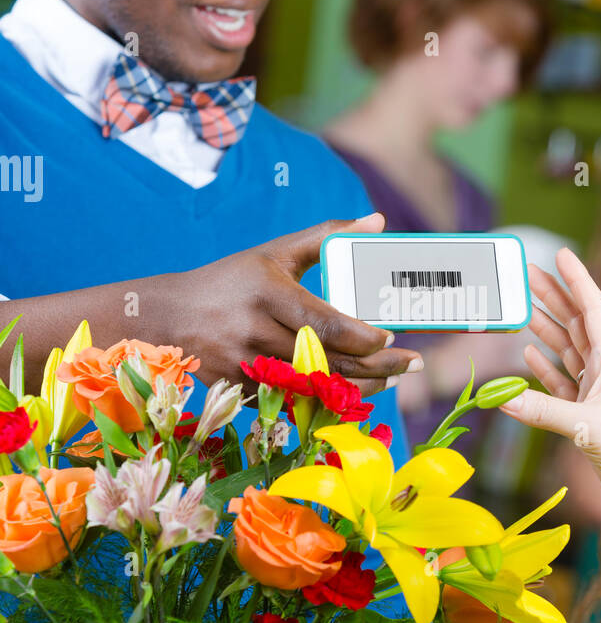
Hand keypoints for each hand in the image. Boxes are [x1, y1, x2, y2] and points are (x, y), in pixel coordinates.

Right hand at [163, 213, 421, 390]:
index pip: (322, 323)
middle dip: (376, 367)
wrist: (167, 317)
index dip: (360, 337)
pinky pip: (291, 400)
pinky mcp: (239, 390)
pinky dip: (324, 398)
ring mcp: (244, 365)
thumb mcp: (274, 252)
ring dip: (358, 387)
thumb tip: (377, 222)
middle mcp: (253, 330)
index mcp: (266, 292)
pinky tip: (353, 391)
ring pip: (312, 386)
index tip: (391, 337)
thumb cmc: (231, 281)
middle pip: (325, 360)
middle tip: (411, 363)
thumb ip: (325, 237)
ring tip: (391, 378)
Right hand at [497, 249, 600, 508]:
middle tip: (528, 273)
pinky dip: (546, 368)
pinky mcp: (589, 415)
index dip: (578, 280)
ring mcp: (598, 393)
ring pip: (569, 351)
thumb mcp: (586, 428)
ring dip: (548, 328)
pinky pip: (563, 383)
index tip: (561, 254)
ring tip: (524, 309)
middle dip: (555, 297)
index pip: (594, 310)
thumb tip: (500, 397)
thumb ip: (542, 411)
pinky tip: (529, 356)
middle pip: (577, 323)